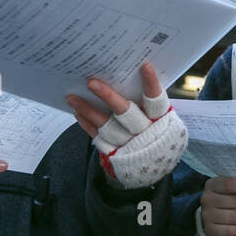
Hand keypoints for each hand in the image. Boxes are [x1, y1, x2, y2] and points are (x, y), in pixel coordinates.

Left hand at [67, 62, 187, 188]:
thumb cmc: (158, 134)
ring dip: (88, 110)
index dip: (151, 84)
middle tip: (91, 82)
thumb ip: (150, 103)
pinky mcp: (116, 155)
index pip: (156, 100)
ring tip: (72, 97)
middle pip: (126, 112)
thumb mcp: (163, 120)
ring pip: (107, 126)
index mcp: (161, 120)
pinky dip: (87, 125)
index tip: (144, 66)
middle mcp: (145, 132)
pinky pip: (99, 139)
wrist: (156, 169)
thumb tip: (128, 76)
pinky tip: (78, 112)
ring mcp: (129, 145)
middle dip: (108, 96)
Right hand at [199, 176, 235, 235]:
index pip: (229, 184)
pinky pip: (229, 230)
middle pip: (232, 201)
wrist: (212, 215)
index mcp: (212, 185)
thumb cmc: (226, 198)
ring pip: (232, 217)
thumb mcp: (232, 188)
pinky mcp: (211, 229)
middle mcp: (207, 199)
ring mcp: (207, 215)